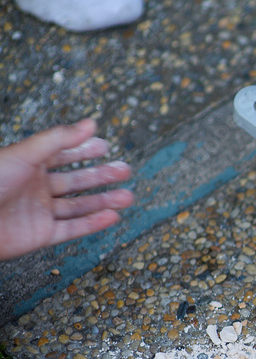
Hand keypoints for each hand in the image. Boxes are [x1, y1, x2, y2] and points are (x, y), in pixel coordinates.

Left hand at [0, 119, 133, 260]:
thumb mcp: (26, 154)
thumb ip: (59, 139)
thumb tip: (91, 124)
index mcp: (27, 165)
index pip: (61, 155)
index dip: (82, 149)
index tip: (104, 146)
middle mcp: (35, 188)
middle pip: (74, 181)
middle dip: (100, 176)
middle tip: (124, 171)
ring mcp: (39, 212)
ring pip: (78, 206)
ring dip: (104, 201)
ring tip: (127, 196)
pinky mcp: (41, 234)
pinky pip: (72, 229)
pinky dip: (93, 224)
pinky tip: (111, 216)